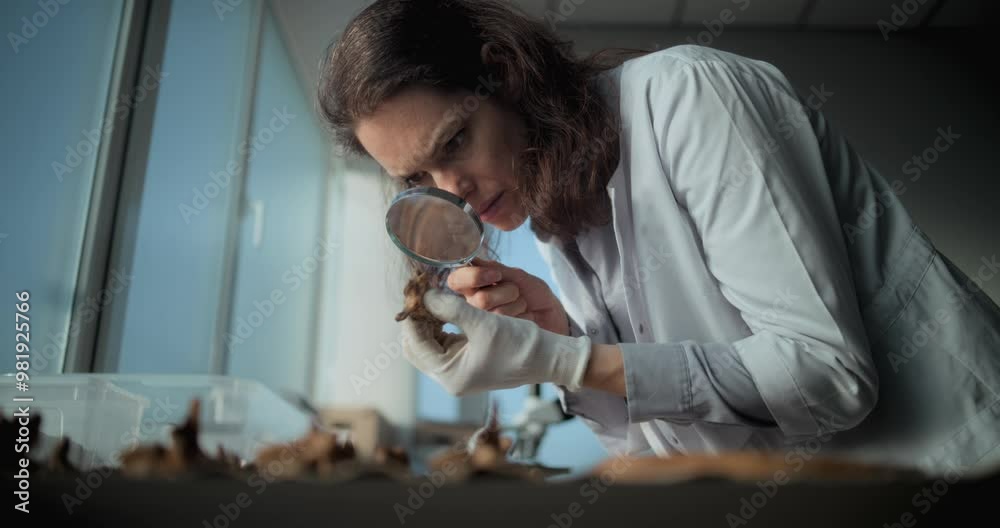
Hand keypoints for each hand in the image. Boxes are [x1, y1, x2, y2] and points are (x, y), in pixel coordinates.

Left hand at [401, 288, 591, 395]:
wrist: (550, 359)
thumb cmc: (520, 344)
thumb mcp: (483, 322)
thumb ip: (450, 308)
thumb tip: (425, 295)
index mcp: (450, 376)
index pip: (415, 344)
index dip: (412, 316)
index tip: (413, 292)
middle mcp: (450, 378)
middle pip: (417, 347)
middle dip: (417, 321)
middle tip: (421, 294)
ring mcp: (458, 372)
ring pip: (428, 344)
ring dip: (429, 321)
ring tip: (432, 296)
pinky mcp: (467, 363)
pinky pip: (444, 343)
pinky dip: (441, 325)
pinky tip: (446, 307)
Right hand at [446, 258, 569, 335]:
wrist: (553, 315)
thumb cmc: (533, 293)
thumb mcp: (517, 276)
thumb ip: (494, 268)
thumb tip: (473, 260)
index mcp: (473, 287)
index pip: (456, 280)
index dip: (473, 277)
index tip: (496, 275)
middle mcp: (473, 306)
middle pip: (480, 300)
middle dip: (506, 292)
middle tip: (517, 292)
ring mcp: (484, 325)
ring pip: (495, 314)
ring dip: (517, 305)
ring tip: (523, 306)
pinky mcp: (496, 340)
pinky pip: (507, 326)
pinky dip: (523, 318)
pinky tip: (525, 320)